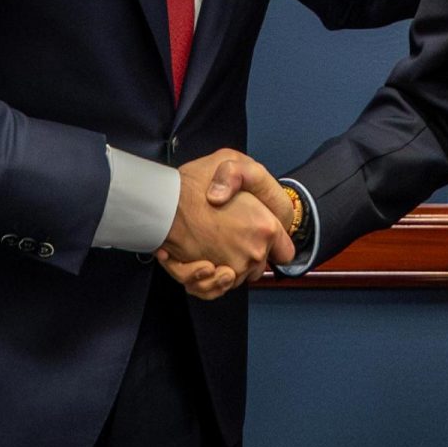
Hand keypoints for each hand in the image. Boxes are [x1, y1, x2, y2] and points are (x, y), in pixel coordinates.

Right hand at [157, 149, 293, 291]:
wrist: (161, 204)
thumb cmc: (193, 183)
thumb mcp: (230, 160)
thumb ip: (249, 175)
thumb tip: (253, 202)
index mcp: (266, 227)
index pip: (286, 250)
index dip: (275, 243)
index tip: (263, 237)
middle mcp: (254, 252)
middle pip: (260, 264)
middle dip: (249, 252)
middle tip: (231, 233)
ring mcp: (232, 267)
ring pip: (238, 276)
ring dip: (228, 265)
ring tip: (213, 244)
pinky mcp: (210, 278)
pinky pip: (218, 287)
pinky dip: (210, 279)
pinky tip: (203, 261)